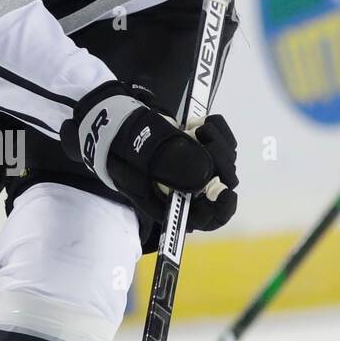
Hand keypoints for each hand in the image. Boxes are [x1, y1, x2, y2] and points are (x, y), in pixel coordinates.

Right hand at [62, 83, 237, 230]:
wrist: (111, 124)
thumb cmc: (119, 149)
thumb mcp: (138, 158)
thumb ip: (170, 166)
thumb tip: (205, 179)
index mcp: (173, 202)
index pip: (208, 218)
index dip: (222, 210)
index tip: (228, 192)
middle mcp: (187, 188)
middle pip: (223, 185)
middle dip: (219, 160)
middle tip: (203, 137)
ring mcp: (195, 166)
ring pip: (226, 161)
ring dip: (219, 141)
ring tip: (198, 128)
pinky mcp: (198, 146)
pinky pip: (222, 142)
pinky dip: (217, 129)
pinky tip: (200, 122)